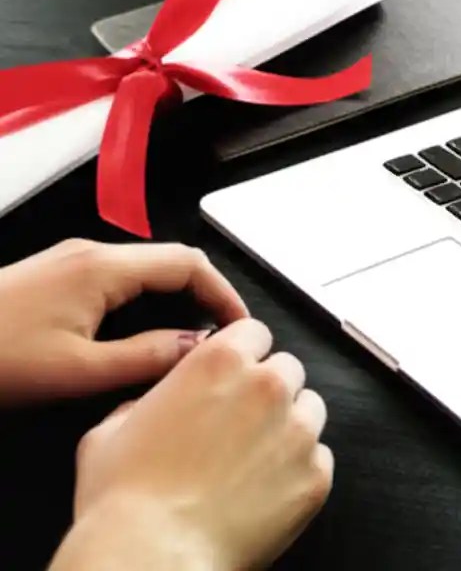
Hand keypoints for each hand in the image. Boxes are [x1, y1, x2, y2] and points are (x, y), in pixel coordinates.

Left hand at [0, 238, 247, 404]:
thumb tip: (199, 349)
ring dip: (177, 300)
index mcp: (104, 267)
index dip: (226, 294)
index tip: (241, 329)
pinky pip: (120, 279)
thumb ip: (148, 356)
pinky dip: (147, 302)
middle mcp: (92, 253)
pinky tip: (145, 336)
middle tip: (224, 339)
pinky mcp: (57, 275)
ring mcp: (72, 260)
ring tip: (191, 343)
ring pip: (146, 271)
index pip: (191, 263)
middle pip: (173, 262)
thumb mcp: (79, 370)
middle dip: (207, 297)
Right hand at [52, 319, 331, 570]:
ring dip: (289, 425)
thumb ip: (146, 400)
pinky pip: (320, 458)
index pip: (254, 331)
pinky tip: (264, 490)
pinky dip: (298, 469)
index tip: (235, 371)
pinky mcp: (317, 475)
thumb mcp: (111, 430)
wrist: (154, 554)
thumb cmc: (125, 496)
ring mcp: (299, 431)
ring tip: (254, 459)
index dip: (244, 351)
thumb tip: (157, 403)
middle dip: (268, 388)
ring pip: (311, 410)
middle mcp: (269, 387)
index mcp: (220, 362)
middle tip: (241, 423)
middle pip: (288, 368)